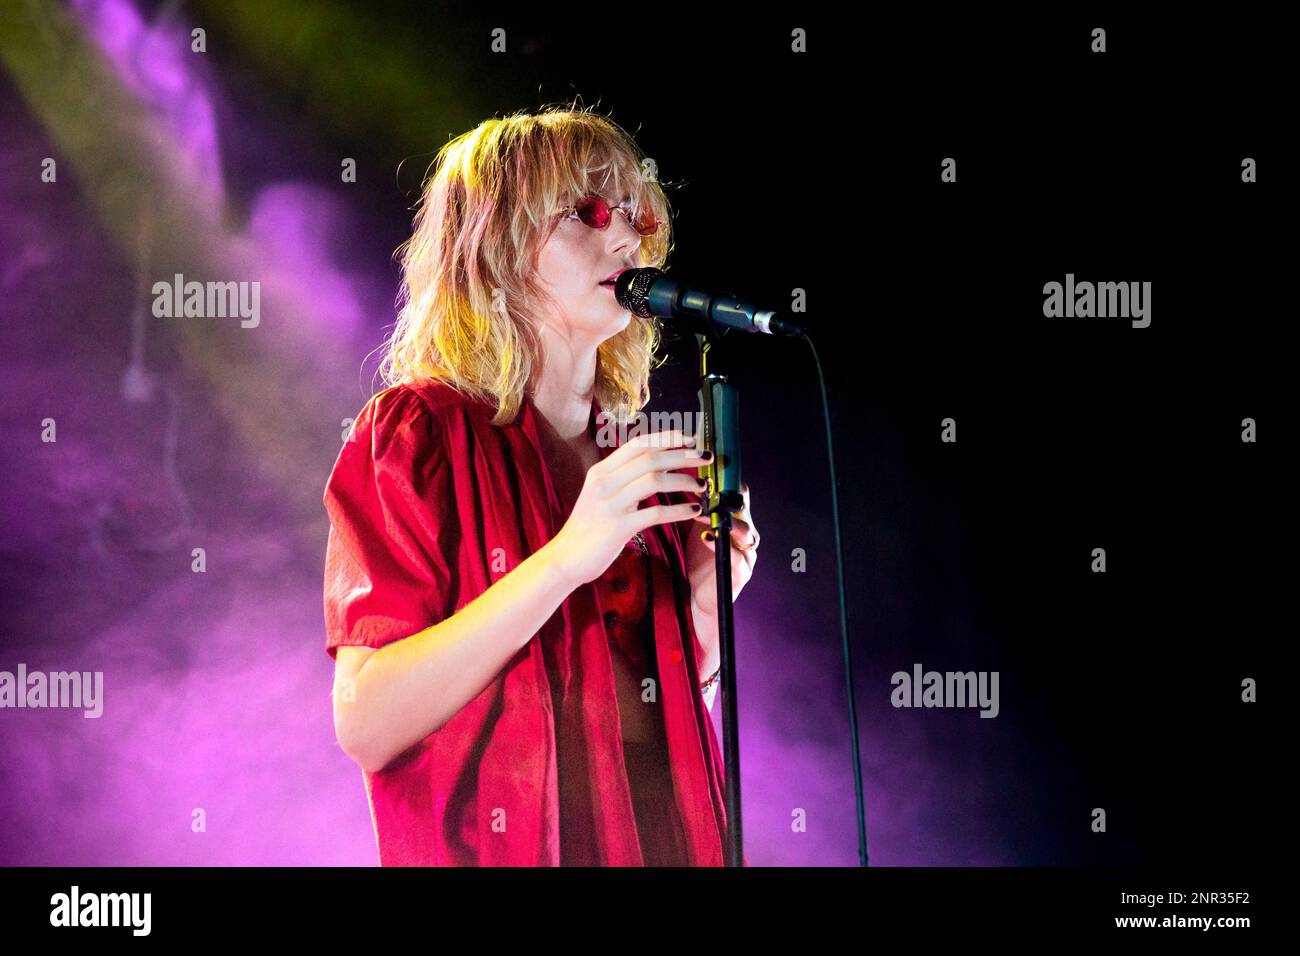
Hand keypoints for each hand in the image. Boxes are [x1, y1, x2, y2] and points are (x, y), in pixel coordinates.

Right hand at [547, 429, 710, 586]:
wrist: (565, 558)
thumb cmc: (588, 527)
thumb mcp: (601, 494)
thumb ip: (624, 478)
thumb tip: (658, 464)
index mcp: (601, 471)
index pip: (638, 444)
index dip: (666, 438)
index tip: (690, 438)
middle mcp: (604, 483)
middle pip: (650, 458)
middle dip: (682, 455)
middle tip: (705, 457)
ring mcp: (610, 505)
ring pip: (655, 481)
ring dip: (684, 480)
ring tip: (701, 485)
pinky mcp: (618, 528)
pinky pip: (655, 513)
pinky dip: (678, 510)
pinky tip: (692, 511)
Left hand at [685, 481, 758, 614]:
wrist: (695, 596)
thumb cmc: (695, 557)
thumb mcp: (691, 526)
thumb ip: (688, 503)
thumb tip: (672, 473)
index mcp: (733, 517)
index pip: (734, 489)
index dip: (722, 476)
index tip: (703, 463)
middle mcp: (744, 531)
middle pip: (744, 505)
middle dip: (729, 493)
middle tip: (709, 483)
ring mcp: (746, 552)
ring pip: (745, 529)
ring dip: (725, 519)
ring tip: (705, 512)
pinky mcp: (740, 572)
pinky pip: (737, 556)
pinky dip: (721, 545)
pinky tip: (707, 537)